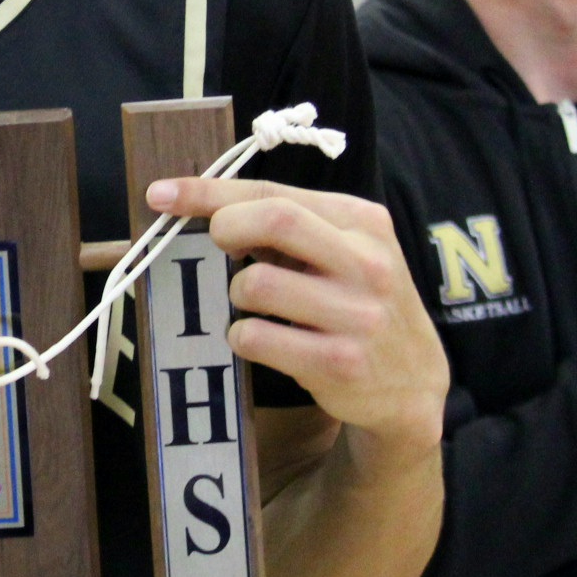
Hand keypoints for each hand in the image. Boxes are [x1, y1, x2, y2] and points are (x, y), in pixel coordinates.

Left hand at [148, 177, 446, 460]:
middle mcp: (367, 263)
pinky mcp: (339, 363)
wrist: (413, 385)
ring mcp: (356, 315)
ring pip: (255, 284)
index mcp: (364, 223)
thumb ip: (294, 228)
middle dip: (224, 228)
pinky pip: (256, 337)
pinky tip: (263, 340)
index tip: (162, 194)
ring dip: (237, 295)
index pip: (275, 193)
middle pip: (273, 220)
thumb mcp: (346, 253)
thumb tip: (210, 207)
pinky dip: (243, 337)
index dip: (210, 191)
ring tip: (257, 306)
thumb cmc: (360, 305)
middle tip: (217, 247)